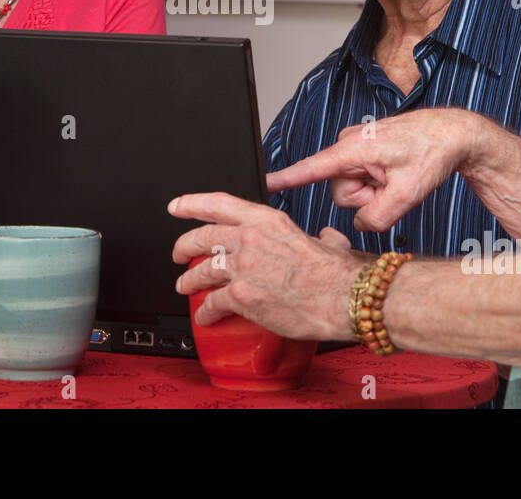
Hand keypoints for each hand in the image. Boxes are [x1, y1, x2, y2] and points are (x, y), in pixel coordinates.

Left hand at [169, 193, 357, 341]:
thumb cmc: (338, 273)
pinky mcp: (242, 296)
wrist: (344, 297)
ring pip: (202, 271)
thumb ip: (322, 238)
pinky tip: (205, 317)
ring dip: (189, 281)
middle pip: (202, 237)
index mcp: (268, 221)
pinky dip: (206, 312)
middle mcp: (250, 239)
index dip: (192, 204)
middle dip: (183, 245)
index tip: (177, 207)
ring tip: (185, 286)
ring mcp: (243, 267)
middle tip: (178, 252)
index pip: (219, 204)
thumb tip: (326, 238)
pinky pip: (213, 304)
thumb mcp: (328, 242)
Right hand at [266, 109, 474, 231]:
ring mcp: (355, 148)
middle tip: (393, 185)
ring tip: (397, 177)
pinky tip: (395, 173)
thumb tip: (360, 226)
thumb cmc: (433, 153)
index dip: (286, 179)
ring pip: (351, 189)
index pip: (311, 169)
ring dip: (375, 192)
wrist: (453, 134)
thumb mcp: (409, 193)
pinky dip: (378, 184)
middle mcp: (348, 145)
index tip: (263, 183)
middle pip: (341, 192)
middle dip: (367, 197)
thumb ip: (378, 217)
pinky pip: (360, 180)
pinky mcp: (362, 152)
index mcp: (353, 149)